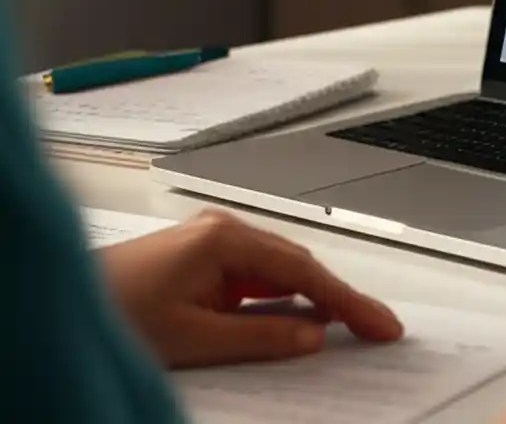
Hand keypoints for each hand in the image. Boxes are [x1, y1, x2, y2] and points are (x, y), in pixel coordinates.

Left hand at [97, 209, 403, 368]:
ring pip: (280, 269)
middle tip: (379, 328)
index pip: (304, 271)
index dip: (348, 301)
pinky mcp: (202, 257)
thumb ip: (261, 335)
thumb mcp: (193, 336)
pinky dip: (284, 295)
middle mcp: (222, 231)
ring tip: (353, 324)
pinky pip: (257, 275)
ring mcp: (212, 241)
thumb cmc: (112, 311)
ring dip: (315, 296)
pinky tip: (302, 315)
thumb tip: (313, 335)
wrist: (62, 300)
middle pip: (299, 265)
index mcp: (223, 240)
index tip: (381, 323)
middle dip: (341, 298)